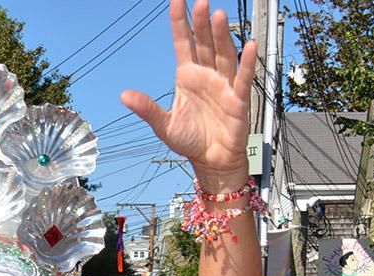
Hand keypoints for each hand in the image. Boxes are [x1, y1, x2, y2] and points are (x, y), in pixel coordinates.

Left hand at [120, 0, 257, 192]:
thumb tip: (124, 96)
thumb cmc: (189, 141)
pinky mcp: (238, 98)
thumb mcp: (163, 125)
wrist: (211, 161)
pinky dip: (246, 62)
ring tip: (218, 16)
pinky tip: (248, 45)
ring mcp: (223, 84)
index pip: (183, 43)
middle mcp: (206, 75)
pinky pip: (242, 77)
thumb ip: (146, 109)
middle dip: (202, 23)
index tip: (177, 1)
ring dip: (221, 36)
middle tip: (202, 2)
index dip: (180, 23)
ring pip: (223, 54)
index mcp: (187, 77)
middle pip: (205, 43)